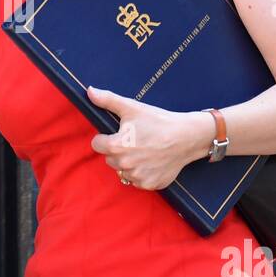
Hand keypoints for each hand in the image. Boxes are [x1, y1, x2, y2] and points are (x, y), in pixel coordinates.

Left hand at [86, 86, 212, 190]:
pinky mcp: (149, 185)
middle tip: (135, 140)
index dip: (106, 137)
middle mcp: (124, 165)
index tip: (120, 133)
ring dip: (129, 163)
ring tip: (145, 150)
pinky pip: (137, 180)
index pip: (97, 144)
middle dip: (117, 150)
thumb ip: (107, 100)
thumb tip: (89, 91)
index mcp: (116, 146)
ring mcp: (137, 177)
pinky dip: (142, 173)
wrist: (187, 137)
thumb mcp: (132, 108)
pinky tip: (152, 161)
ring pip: (123, 170)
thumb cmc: (158, 121)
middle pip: (109, 158)